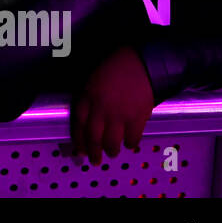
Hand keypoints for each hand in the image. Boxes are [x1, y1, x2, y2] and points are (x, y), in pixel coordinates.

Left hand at [71, 46, 154, 163]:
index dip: (78, 138)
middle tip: (94, 160)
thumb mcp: (94, 78)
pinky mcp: (137, 118)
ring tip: (112, 153)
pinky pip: (131, 138)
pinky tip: (129, 144)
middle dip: (93, 151)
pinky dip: (130, 144)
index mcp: (88, 96)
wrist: (143, 62)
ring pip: (111, 141)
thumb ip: (89, 97)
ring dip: (111, 150)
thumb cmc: (117, 66)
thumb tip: (89, 118)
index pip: (79, 123)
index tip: (79, 148)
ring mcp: (119, 114)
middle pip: (93, 136)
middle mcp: (101, 108)